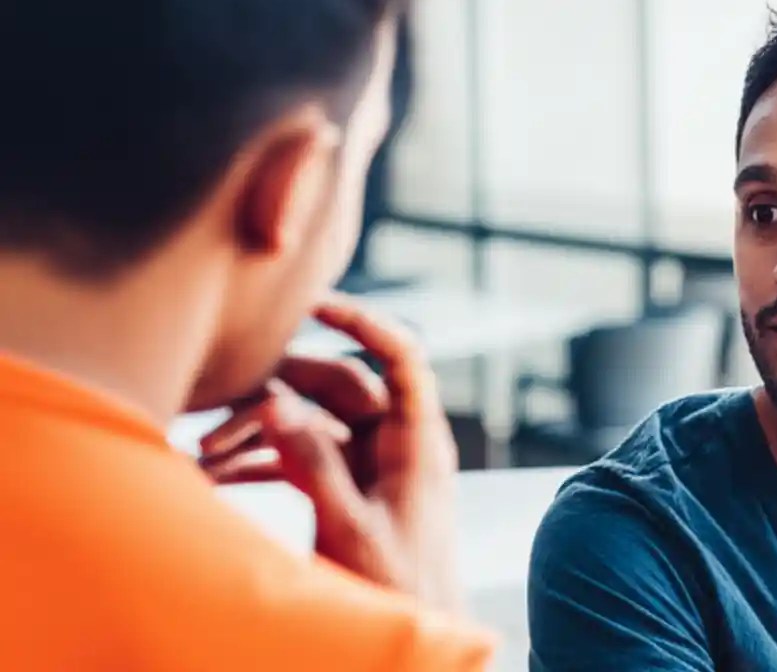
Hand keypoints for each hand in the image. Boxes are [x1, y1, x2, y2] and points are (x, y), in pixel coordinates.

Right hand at [198, 299, 461, 609]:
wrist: (414, 628)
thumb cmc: (399, 587)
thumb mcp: (352, 527)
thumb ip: (315, 466)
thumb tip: (276, 404)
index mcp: (417, 442)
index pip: (402, 358)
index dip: (365, 323)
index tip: (313, 303)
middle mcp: (395, 443)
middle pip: (339, 386)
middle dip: (279, 390)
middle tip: (220, 405)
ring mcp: (369, 463)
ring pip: (310, 422)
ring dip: (259, 432)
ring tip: (203, 452)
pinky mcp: (346, 487)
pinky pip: (301, 456)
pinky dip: (262, 461)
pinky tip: (215, 474)